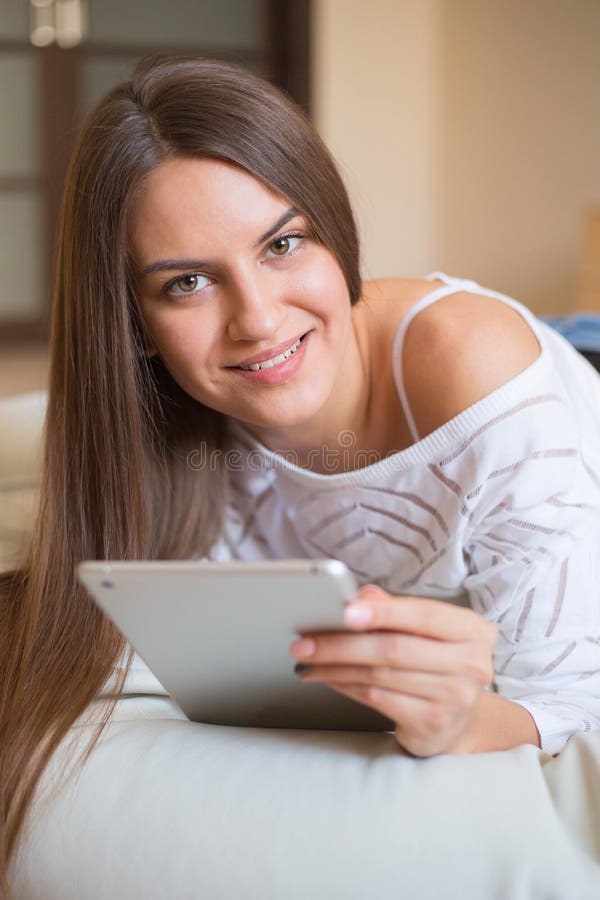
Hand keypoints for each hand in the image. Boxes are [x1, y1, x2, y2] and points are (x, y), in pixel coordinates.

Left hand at [290, 585, 496, 756]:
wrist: (460, 721)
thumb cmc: (437, 664)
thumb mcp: (425, 632)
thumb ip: (394, 611)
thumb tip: (362, 596)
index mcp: (472, 631)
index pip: (423, 614)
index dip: (382, 612)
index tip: (344, 611)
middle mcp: (471, 664)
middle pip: (394, 649)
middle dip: (342, 644)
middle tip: (305, 642)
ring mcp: (455, 698)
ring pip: (380, 675)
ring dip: (336, 667)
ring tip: (309, 661)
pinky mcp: (432, 723)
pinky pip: (378, 699)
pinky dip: (347, 686)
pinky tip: (330, 678)